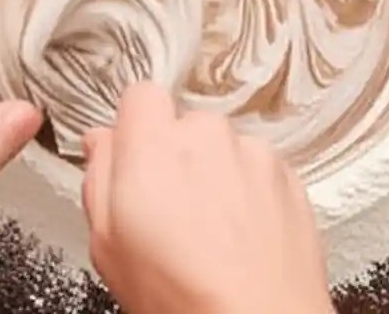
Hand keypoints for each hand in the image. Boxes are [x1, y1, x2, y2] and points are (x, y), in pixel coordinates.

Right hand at [83, 82, 334, 313]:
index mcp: (154, 146)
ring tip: (210, 232)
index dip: (134, 126)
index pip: (140, 94)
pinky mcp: (289, 176)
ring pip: (222, 147)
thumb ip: (99, 175)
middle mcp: (208, 137)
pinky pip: (256, 169)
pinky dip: (248, 193)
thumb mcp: (107, 242)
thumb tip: (101, 143)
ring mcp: (253, 154)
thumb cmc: (184, 295)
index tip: (133, 157)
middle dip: (174, 156)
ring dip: (215, 175)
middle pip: (183, 123)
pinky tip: (238, 237)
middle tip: (169, 211)